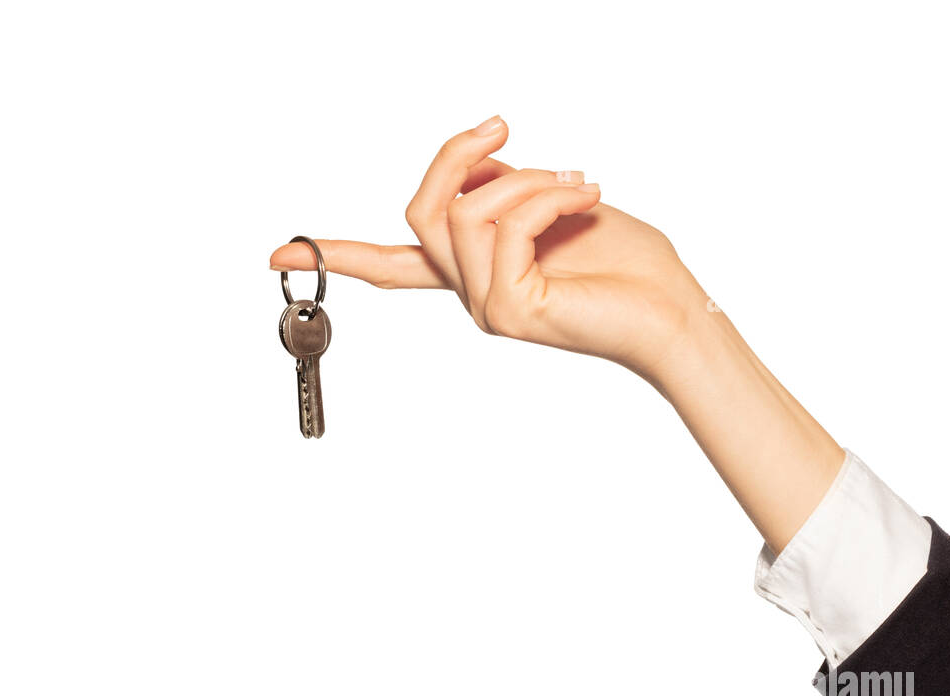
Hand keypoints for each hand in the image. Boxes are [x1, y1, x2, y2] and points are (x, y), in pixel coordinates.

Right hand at [269, 116, 712, 383]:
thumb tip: (475, 164)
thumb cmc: (626, 261)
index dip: (333, 252)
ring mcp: (486, 308)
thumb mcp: (551, 202)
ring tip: (581, 185)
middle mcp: (471, 295)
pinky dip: (546, 196)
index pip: (392, 263)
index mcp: (476, 272)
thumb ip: (502, 189)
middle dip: (460, 154)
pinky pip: (501, 224)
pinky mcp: (509, 311)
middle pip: (421, 207)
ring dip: (527, 178)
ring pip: (463, 212)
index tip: (274, 249)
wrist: (675, 307)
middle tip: (508, 129)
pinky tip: (586, 199)